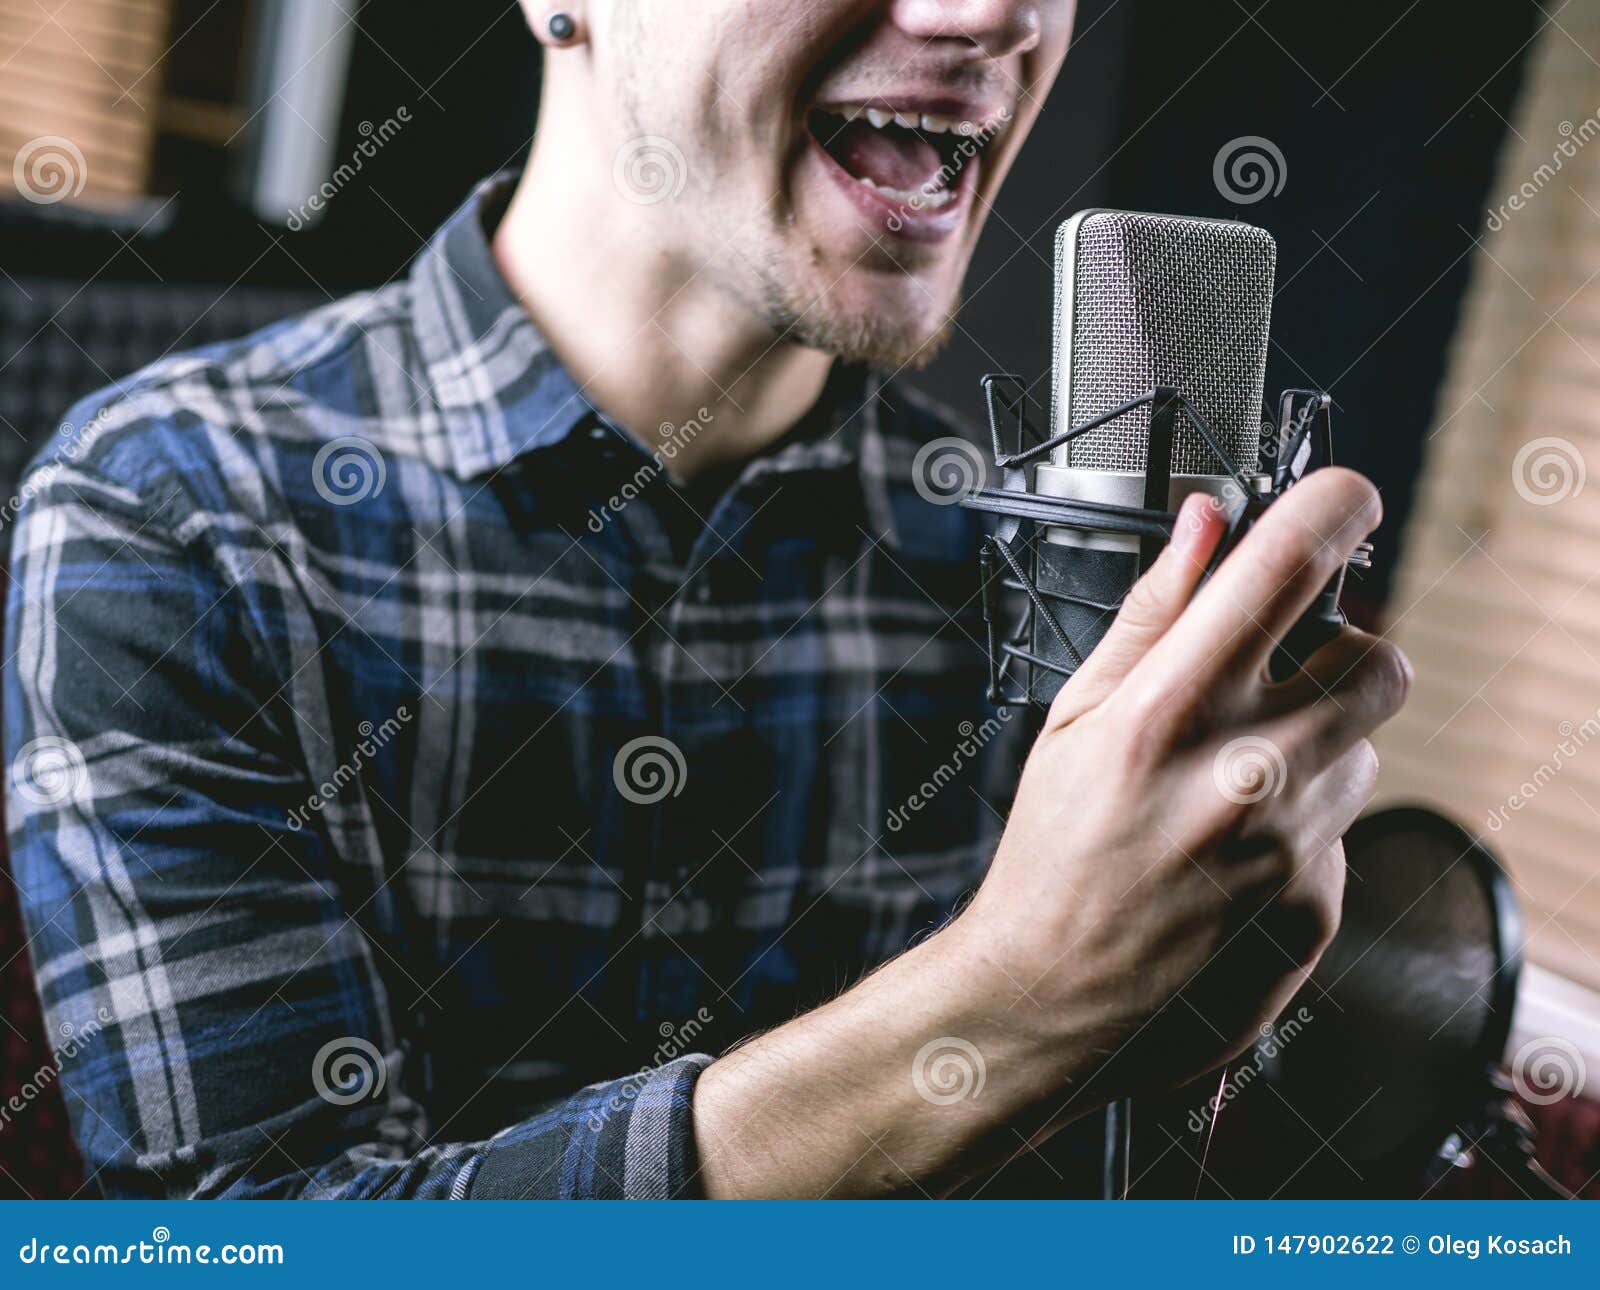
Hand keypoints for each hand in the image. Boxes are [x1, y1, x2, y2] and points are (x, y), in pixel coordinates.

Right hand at [693, 467, 1408, 1195]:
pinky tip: (1235, 852)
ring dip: (1319, 745)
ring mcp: (1292, 843)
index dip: (1337, 506)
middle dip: (1346, 650)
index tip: (1342, 499)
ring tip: (1234, 784)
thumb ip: (1151, 613)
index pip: (1293, 563)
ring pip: (1365, 748)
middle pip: (1379, 657)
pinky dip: (1304, 824)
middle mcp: (1246, 769)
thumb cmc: (1052, 853)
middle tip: (1284, 674)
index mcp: (1172, 706)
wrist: (1054, 997)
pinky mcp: (1320, 902)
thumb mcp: (1075, 717)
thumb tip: (1207, 521)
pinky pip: (1345, 828)